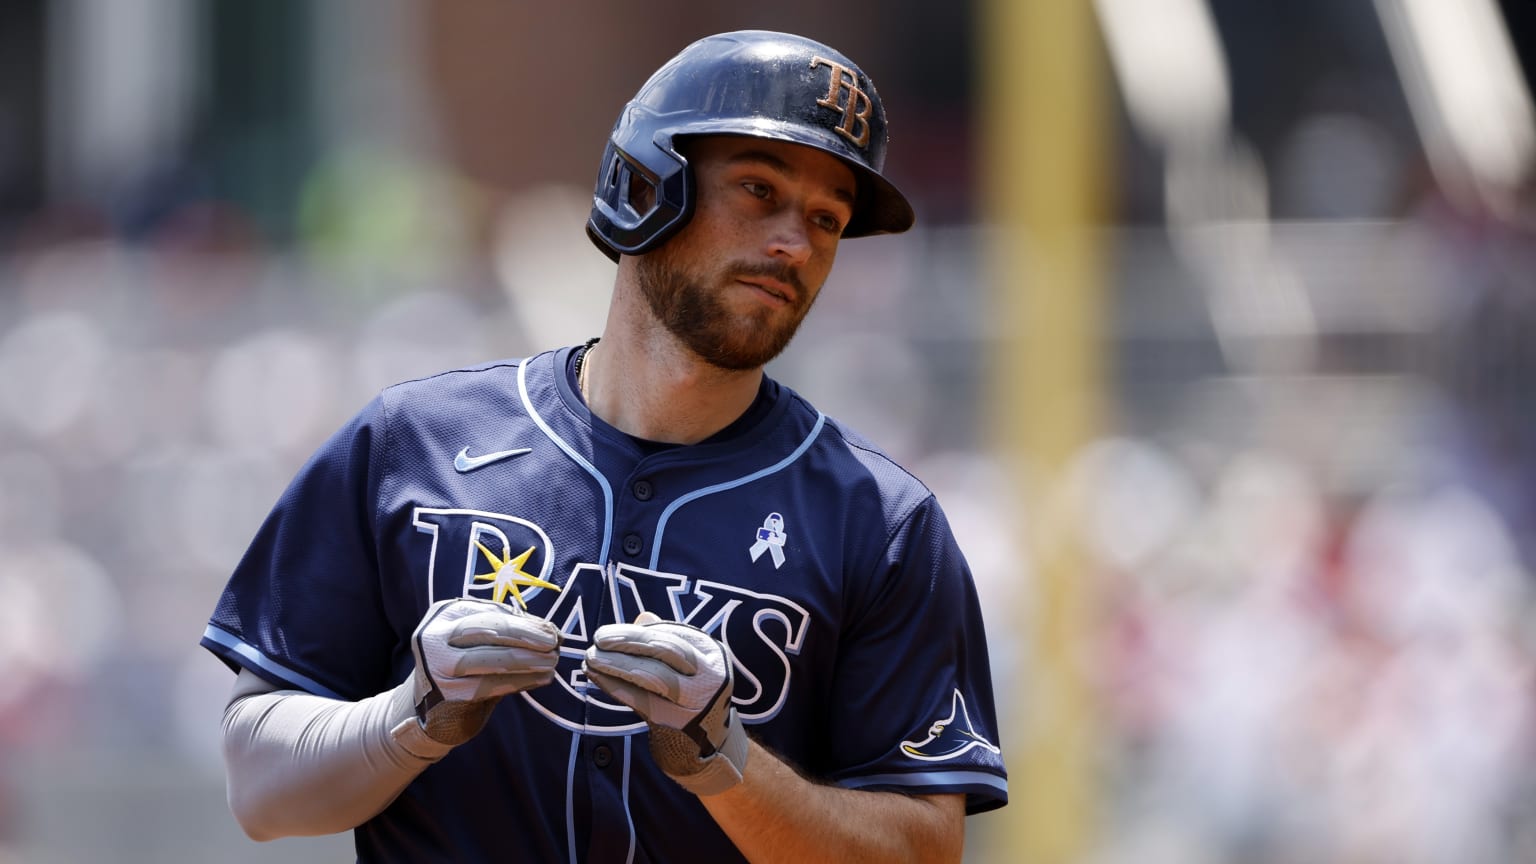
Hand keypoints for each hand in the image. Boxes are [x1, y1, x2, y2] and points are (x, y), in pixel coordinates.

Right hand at [410, 597, 561, 745]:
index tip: (551, 630)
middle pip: (487, 629)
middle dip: (525, 634)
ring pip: (489, 658)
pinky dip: (519, 681)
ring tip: (551, 663)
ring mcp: (436, 666)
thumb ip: (507, 631)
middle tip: (553, 642)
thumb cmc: (464, 668)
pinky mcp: (446, 694)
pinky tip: (540, 679)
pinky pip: (489, 685)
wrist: (429, 711)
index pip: (490, 612)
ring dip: (526, 660)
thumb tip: (551, 630)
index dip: (524, 621)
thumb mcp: (478, 641)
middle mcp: (434, 636)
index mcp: (444, 614)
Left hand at [582, 612, 747, 794]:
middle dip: (627, 643)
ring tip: (591, 659)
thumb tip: (642, 618)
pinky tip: (597, 679)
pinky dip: (617, 687)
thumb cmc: (691, 699)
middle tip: (597, 641)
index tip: (606, 632)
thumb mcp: (688, 667)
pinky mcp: (681, 723)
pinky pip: (643, 701)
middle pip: (664, 651)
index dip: (635, 633)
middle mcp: (710, 674)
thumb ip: (667, 642)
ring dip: (617, 665)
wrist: (709, 747)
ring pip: (653, 676)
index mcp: (712, 653)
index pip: (670, 635)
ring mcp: (698, 700)